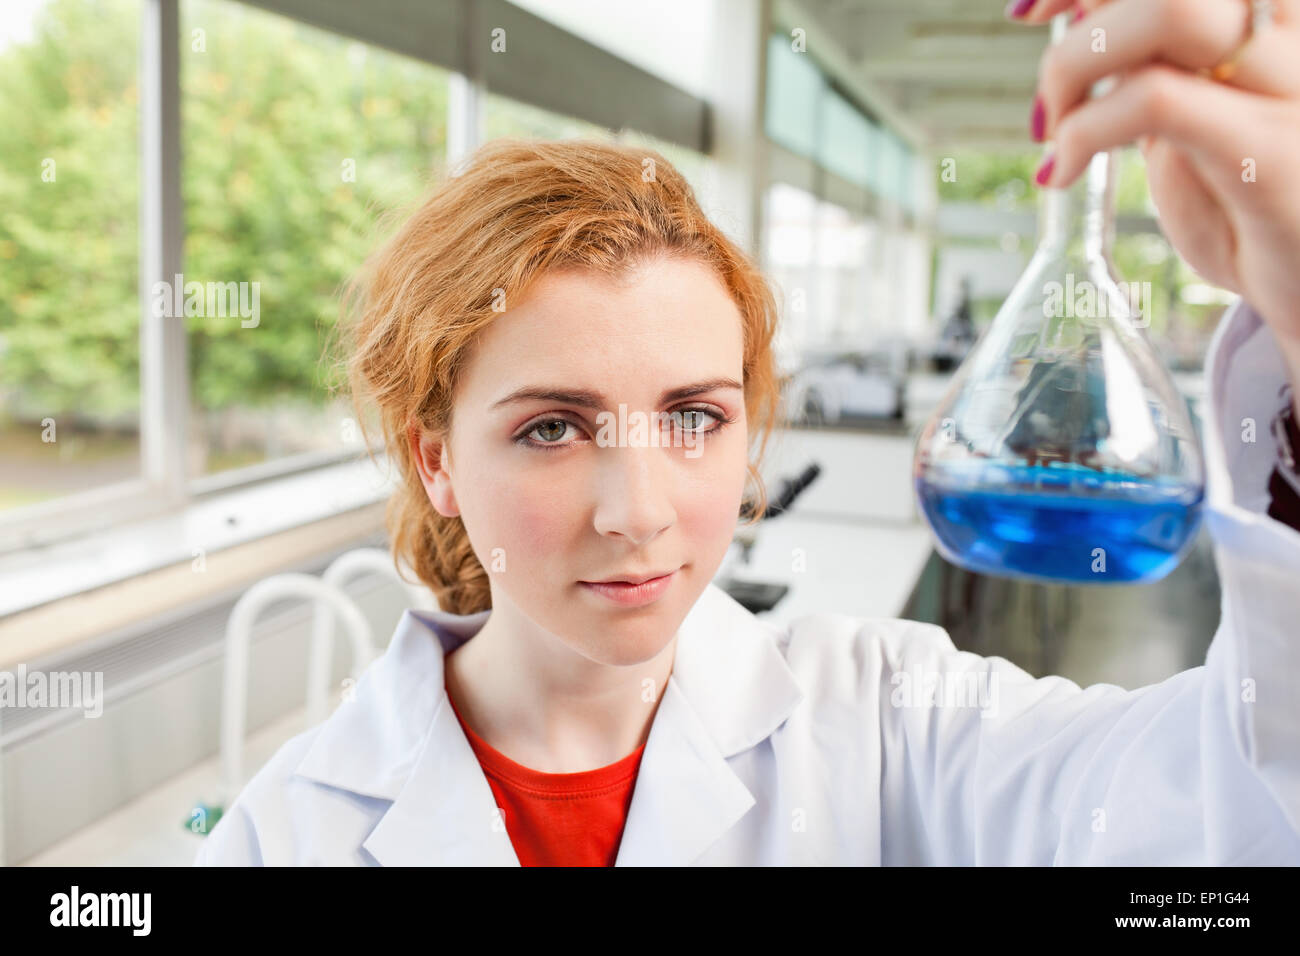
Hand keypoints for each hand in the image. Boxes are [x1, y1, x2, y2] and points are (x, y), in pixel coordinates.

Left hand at [1008, 0, 1299, 411]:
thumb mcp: (1200, 122)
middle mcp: (1295, 36)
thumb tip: (1079, 20)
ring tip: (1053, 130)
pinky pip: (1158, 100)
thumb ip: (1159, 67)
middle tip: (1046, 97)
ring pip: (1174, 9)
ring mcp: (1292, 87)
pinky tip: (1060, 173)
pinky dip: (1083, 129)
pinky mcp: (1272, 151)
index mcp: (1276, 22)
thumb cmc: (1253, 211)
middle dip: (1079, 3)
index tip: (1029, 10)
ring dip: (1078, 61)